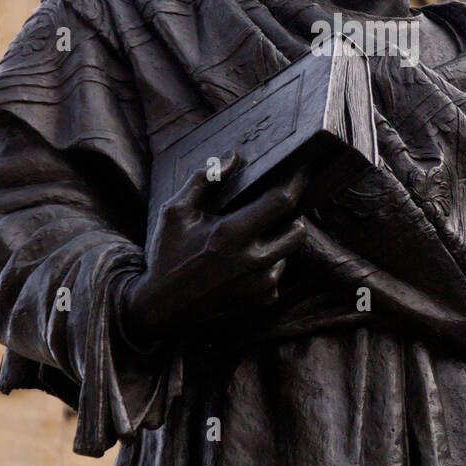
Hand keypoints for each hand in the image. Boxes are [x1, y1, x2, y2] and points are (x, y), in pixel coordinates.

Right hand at [122, 153, 306, 346]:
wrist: (164, 307)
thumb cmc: (168, 254)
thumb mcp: (175, 212)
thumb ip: (204, 181)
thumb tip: (233, 158)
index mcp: (231, 234)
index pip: (280, 201)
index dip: (296, 182)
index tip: (301, 170)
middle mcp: (253, 261)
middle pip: (298, 230)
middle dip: (291, 215)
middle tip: (274, 208)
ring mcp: (260, 284)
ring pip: (289, 251)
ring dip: (277, 239)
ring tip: (251, 236)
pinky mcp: (263, 299)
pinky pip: (278, 271)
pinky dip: (269, 263)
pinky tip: (244, 261)